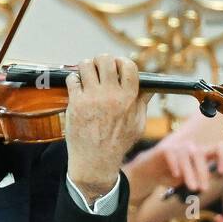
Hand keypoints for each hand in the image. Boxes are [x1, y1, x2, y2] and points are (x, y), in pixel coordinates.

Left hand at [64, 54, 145, 199]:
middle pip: (106, 60)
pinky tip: (76, 86)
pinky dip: (73, 79)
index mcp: (128, 98)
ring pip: (86, 65)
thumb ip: (143, 104)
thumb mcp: (138, 125)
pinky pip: (72, 79)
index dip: (122, 62)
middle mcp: (110, 95)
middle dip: (102, 61)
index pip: (128, 65)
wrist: (95, 162)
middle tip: (98, 68)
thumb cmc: (117, 144)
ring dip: (85, 67)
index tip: (117, 66)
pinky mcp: (75, 104)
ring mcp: (92, 98)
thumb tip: (150, 88)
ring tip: (86, 75)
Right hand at [140, 128, 222, 194]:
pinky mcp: (164, 149)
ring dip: (191, 173)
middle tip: (204, 189)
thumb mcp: (189, 180)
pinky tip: (176, 175)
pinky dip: (175, 165)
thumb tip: (211, 183)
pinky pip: (172, 154)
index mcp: (201, 154)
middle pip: (200, 154)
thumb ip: (200, 179)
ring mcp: (177, 147)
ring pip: (186, 156)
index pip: (218, 148)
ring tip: (192, 188)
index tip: (221, 172)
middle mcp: (190, 148)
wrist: (148, 173)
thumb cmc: (172, 176)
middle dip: (203, 173)